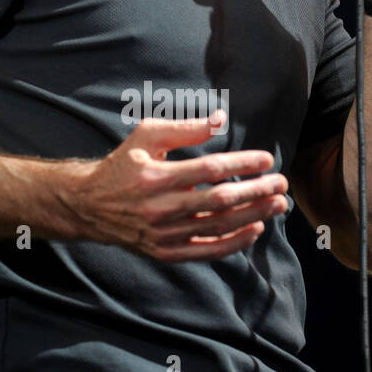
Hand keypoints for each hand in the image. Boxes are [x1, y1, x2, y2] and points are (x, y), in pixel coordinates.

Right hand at [61, 113, 288, 262]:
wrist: (90, 206)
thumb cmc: (123, 164)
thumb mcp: (147, 136)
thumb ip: (185, 128)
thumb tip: (221, 118)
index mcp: (155, 177)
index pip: (210, 170)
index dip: (242, 164)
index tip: (267, 159)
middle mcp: (160, 208)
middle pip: (220, 200)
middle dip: (256, 191)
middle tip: (281, 183)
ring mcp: (163, 234)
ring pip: (218, 227)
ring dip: (253, 215)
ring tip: (278, 203)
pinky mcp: (165, 252)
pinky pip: (206, 251)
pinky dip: (234, 242)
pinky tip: (256, 228)